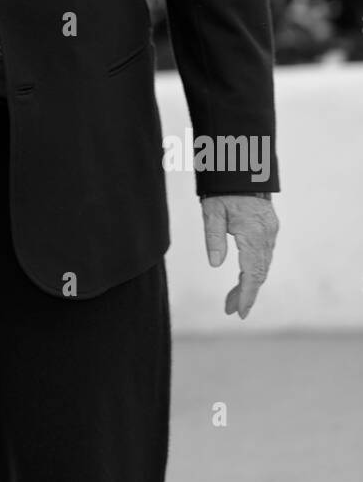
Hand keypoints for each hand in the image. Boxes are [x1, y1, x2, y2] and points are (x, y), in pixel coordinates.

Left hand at [202, 195, 278, 319]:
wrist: (241, 169)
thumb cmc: (223, 190)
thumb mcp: (211, 211)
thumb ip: (213, 237)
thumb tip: (214, 264)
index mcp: (253, 234)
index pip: (251, 272)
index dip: (246, 295)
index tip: (240, 312)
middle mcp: (266, 236)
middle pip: (259, 273)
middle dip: (246, 294)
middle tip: (231, 310)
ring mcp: (270, 233)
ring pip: (262, 266)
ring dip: (249, 284)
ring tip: (232, 300)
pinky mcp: (269, 229)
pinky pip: (263, 256)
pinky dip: (253, 271)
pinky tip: (242, 278)